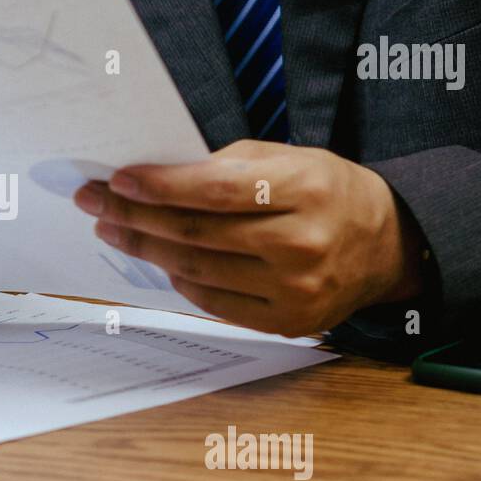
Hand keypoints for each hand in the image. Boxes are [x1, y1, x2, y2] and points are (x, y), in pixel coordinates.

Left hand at [73, 140, 424, 336]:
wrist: (386, 246)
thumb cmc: (326, 191)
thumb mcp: (290, 158)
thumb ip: (228, 166)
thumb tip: (153, 177)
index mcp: (307, 188)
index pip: (216, 190)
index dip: (160, 187)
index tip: (118, 181)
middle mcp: (303, 243)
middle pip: (197, 234)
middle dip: (134, 217)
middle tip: (94, 202)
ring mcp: (296, 290)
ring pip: (197, 270)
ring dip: (145, 249)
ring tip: (113, 230)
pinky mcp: (288, 322)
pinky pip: (213, 302)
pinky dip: (179, 279)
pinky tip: (159, 260)